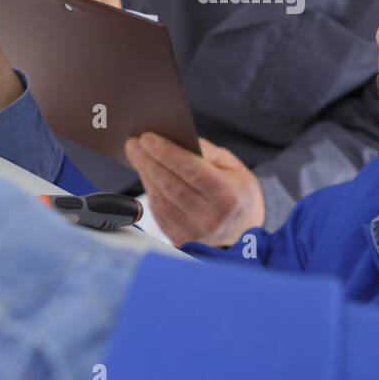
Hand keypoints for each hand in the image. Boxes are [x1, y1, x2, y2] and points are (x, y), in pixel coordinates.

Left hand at [124, 133, 264, 246]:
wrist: (245, 229)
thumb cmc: (238, 191)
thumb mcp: (232, 166)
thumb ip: (207, 152)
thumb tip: (174, 141)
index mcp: (228, 196)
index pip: (191, 171)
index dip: (167, 153)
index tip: (147, 138)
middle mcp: (211, 218)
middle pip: (171, 186)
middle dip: (148, 161)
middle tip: (133, 144)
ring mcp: (194, 233)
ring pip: (161, 200)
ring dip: (145, 176)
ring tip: (137, 156)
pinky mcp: (181, 241)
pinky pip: (159, 213)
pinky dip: (150, 192)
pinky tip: (146, 176)